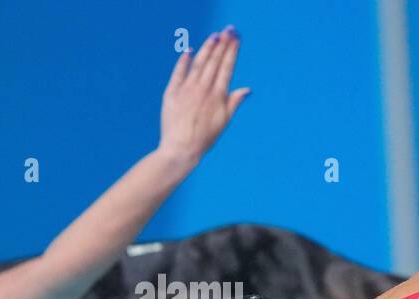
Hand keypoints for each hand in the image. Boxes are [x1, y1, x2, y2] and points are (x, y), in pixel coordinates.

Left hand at [158, 26, 250, 165]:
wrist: (181, 148)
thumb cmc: (205, 138)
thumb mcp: (224, 122)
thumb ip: (234, 102)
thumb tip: (246, 88)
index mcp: (218, 96)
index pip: (227, 68)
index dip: (232, 51)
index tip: (236, 38)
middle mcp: (203, 89)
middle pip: (214, 61)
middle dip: (222, 44)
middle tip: (228, 30)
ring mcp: (187, 89)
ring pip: (199, 63)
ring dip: (207, 48)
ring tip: (214, 36)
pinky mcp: (172, 92)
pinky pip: (179, 72)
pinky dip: (184, 60)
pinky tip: (190, 51)